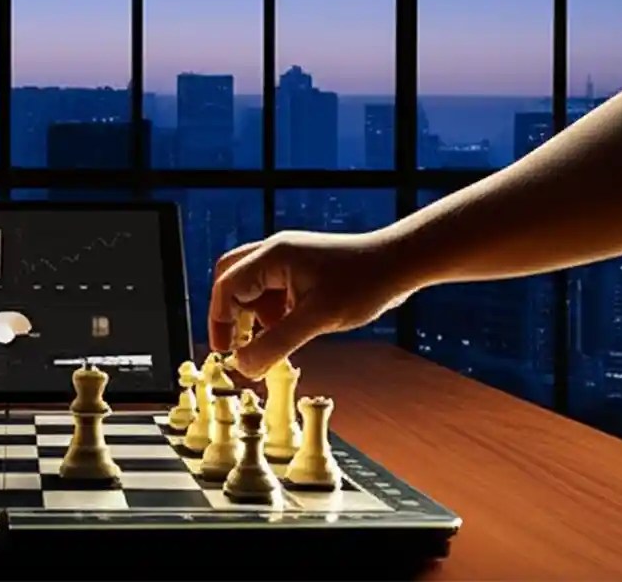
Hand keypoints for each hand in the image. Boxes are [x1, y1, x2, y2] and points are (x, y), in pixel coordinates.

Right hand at [207, 230, 413, 379]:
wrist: (401, 264)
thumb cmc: (365, 283)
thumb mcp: (317, 319)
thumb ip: (277, 344)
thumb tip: (243, 366)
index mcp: (272, 256)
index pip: (226, 287)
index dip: (220, 322)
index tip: (226, 353)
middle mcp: (274, 253)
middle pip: (229, 280)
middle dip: (229, 315)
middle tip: (237, 345)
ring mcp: (287, 260)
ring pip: (251, 288)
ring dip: (254, 317)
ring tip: (272, 342)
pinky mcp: (301, 270)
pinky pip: (272, 291)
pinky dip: (273, 314)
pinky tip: (291, 332)